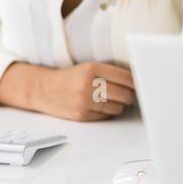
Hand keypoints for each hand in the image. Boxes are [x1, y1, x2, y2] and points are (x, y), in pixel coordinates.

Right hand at [0, 61, 134, 120]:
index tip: (139, 83)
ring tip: (112, 99)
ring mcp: (85, 101)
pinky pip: (106, 116)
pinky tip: (100, 105)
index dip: (136, 82)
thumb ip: (109, 72)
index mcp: (92, 68)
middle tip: (128, 93)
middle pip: (125, 94)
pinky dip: (107, 112)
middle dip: (129, 95)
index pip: (127, 78)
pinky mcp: (82, 115)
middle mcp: (88, 84)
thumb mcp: (87, 67)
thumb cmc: (70, 77)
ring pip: (118, 107)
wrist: (43, 88)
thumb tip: (136, 81)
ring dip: (119, 105)